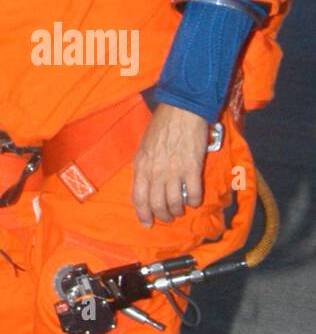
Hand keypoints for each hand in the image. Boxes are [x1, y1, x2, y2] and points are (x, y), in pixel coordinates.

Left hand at [132, 102, 209, 226]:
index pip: (138, 198)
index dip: (143, 214)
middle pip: (157, 205)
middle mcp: (155, 172)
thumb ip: (144, 165)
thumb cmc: (161, 124)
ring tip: (180, 209)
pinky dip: (195, 201)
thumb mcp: (144, 145)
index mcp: (140, 165)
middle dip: (163, 215)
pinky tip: (195, 199)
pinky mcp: (192, 169)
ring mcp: (173, 171)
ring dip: (178, 210)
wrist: (181, 109)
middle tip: (168, 217)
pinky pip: (193, 194)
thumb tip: (147, 184)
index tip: (147, 224)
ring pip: (175, 203)